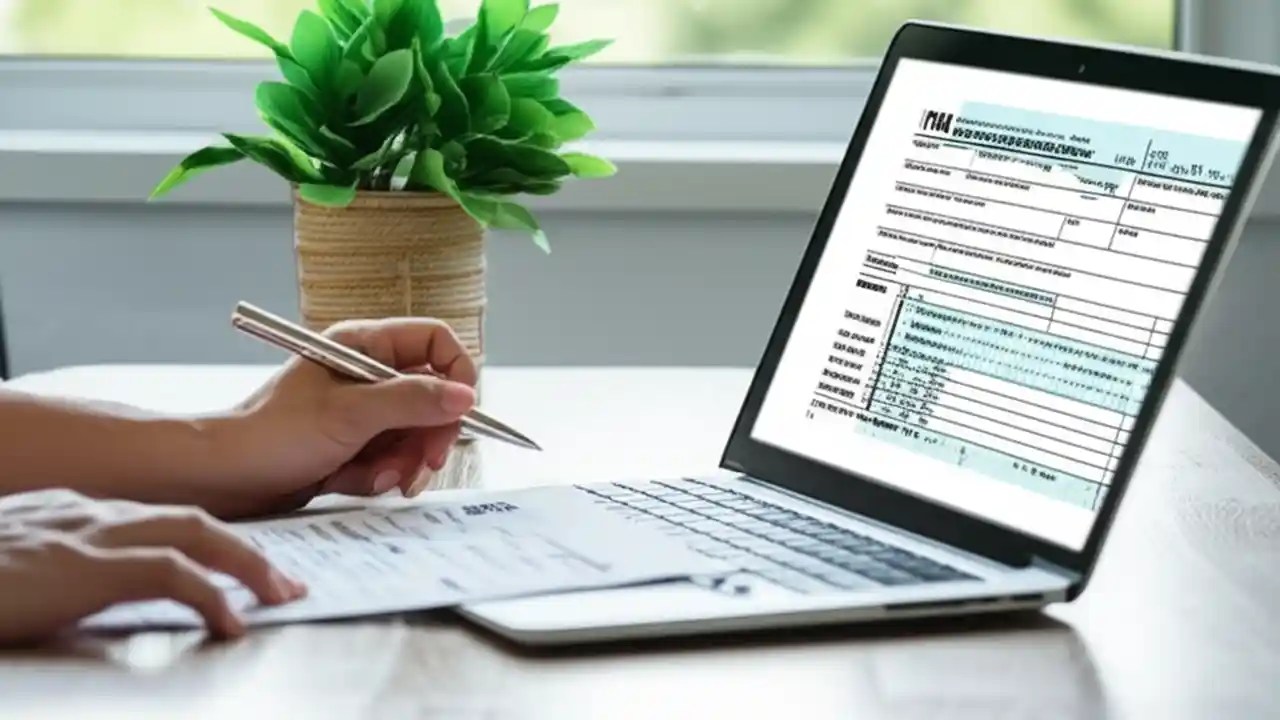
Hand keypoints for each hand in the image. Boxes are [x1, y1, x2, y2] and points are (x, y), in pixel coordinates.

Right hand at [0, 489, 304, 645]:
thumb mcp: (18, 575)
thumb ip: (60, 576)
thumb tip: (89, 596)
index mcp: (72, 515)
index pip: (161, 519)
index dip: (213, 543)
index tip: (247, 568)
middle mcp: (86, 515)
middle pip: (192, 519)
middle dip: (248, 550)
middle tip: (286, 582)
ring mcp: (84, 536)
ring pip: (194, 534)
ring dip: (247, 565)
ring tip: (281, 596)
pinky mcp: (81, 568)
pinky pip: (168, 573)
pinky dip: (209, 594)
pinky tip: (230, 624)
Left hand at [205, 318, 477, 518]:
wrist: (222, 479)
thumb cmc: (273, 435)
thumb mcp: (349, 415)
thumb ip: (411, 402)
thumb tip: (466, 396)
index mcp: (363, 346)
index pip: (435, 342)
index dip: (457, 372)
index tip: (461, 411)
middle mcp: (366, 375)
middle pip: (432, 396)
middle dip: (432, 433)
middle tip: (427, 463)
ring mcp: (361, 412)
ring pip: (415, 433)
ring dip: (405, 462)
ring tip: (379, 479)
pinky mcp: (352, 446)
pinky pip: (391, 458)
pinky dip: (381, 476)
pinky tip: (357, 482)